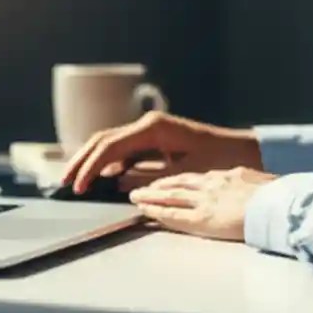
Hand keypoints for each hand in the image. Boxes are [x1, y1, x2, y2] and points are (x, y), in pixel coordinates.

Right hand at [61, 111, 262, 194]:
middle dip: (82, 161)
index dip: (90, 167)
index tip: (77, 187)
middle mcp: (148, 124)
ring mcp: (151, 131)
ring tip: (75, 180)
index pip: (109, 146)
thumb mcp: (185, 174)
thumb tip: (116, 182)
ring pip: (110, 142)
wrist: (247, 152)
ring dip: (91, 160)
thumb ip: (149, 178)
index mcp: (153, 128)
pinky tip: (100, 177)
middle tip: (64, 183)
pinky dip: (108, 161)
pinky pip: (124, 149)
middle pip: (103, 140)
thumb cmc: (223, 161)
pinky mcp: (156, 140)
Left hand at [129, 168, 278, 240]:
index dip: (183, 181)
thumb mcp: (269, 184)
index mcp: (231, 176)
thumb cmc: (281, 197)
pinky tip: (145, 212)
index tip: (172, 183)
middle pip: (180, 183)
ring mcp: (205, 200)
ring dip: (151, 197)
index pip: (200, 178)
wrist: (279, 205)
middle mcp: (213, 184)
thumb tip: (265, 186)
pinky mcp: (202, 218)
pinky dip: (157, 213)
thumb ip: (258, 185)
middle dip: (160, 186)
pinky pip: (174, 215)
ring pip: (171, 196)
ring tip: (135, 197)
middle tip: (144, 188)